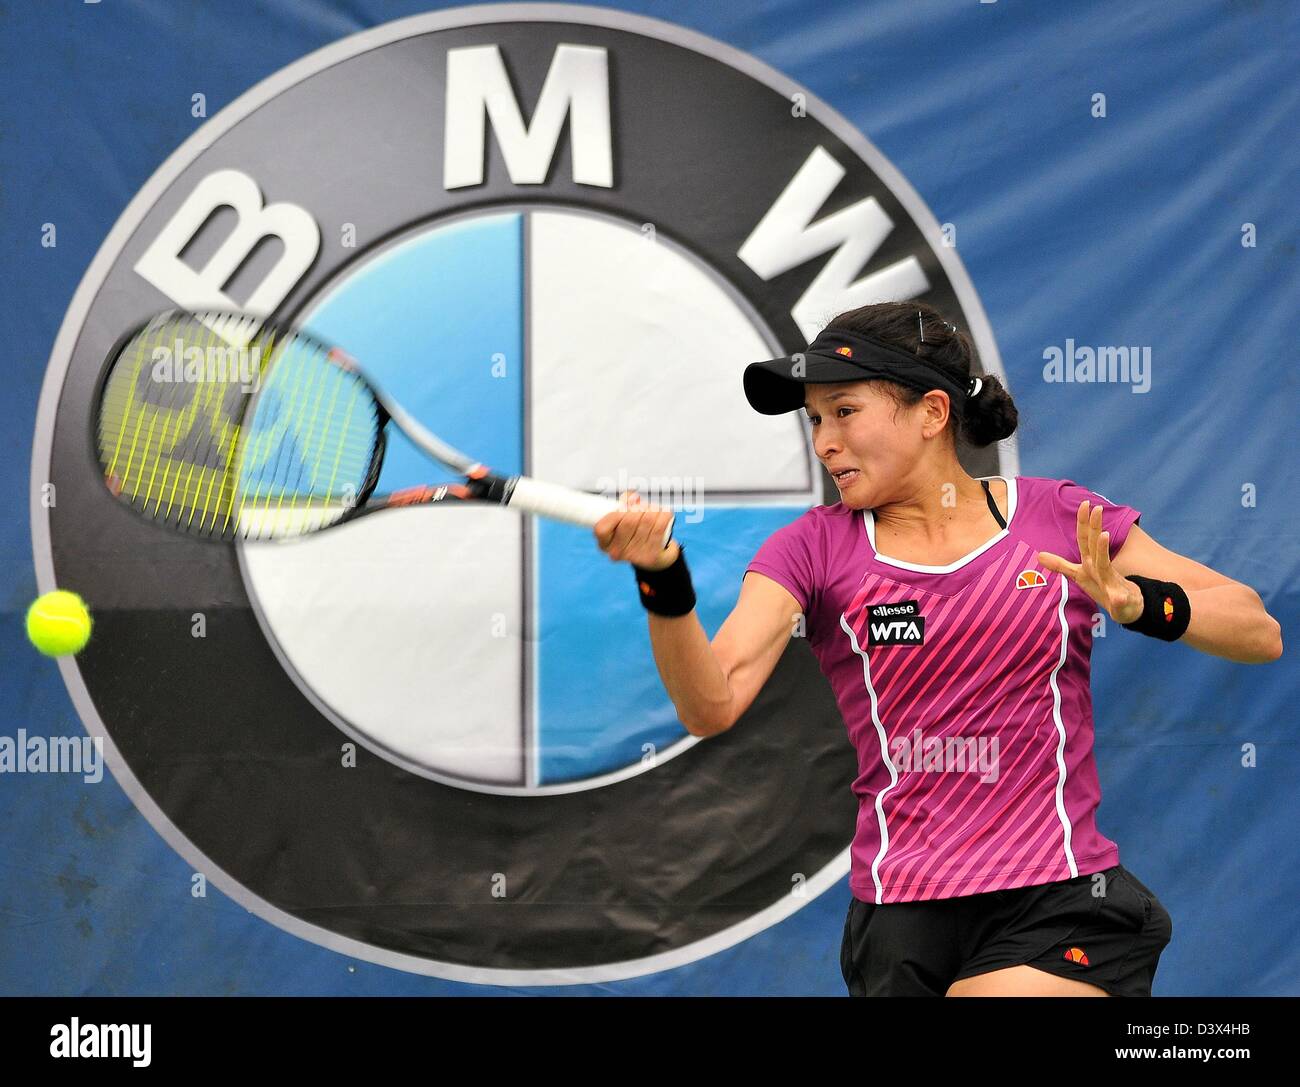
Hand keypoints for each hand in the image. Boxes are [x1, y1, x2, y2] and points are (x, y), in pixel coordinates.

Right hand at [593, 490, 678, 569]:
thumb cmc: (635, 533)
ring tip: (652, 510)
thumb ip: (623, 504)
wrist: (655, 557)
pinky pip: (661, 525)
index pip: (602, 528)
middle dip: (638, 508)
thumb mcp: (622, 519)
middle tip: (642, 508)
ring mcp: (635, 555)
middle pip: (629, 520)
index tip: (626, 506)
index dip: (617, 512)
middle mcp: (617, 552)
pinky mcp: (653, 555)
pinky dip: (664, 514)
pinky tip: (662, 514)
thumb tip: (633, 497)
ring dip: (652, 509)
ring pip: (647, 519)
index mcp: (605, 543)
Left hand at [1037, 500, 1142, 623]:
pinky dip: (1118, 598)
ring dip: (1103, 550)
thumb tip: (1039, 555)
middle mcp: (1101, 568)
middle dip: (1095, 526)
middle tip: (1096, 508)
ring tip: (1103, 535)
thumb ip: (1061, 565)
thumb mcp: (1078, 575)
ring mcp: (1112, 583)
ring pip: (1106, 566)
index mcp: (1090, 562)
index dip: (1083, 522)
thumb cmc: (1101, 586)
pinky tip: (1118, 598)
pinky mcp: (1120, 600)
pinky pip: (1119, 599)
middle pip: (1095, 545)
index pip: (1084, 539)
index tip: (1084, 502)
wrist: (1128, 604)